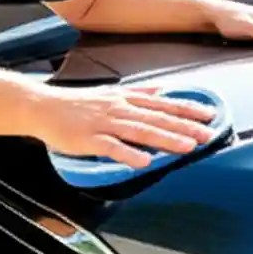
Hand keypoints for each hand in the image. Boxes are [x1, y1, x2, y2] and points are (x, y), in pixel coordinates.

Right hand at [27, 84, 218, 167]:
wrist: (43, 106)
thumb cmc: (77, 103)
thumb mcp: (111, 93)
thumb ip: (137, 94)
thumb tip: (160, 92)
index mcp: (125, 98)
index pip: (162, 103)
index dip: (187, 109)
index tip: (209, 115)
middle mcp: (119, 108)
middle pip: (156, 117)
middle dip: (184, 126)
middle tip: (207, 134)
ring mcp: (104, 123)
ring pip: (139, 131)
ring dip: (165, 138)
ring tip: (187, 146)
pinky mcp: (88, 139)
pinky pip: (111, 148)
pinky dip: (128, 154)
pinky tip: (143, 161)